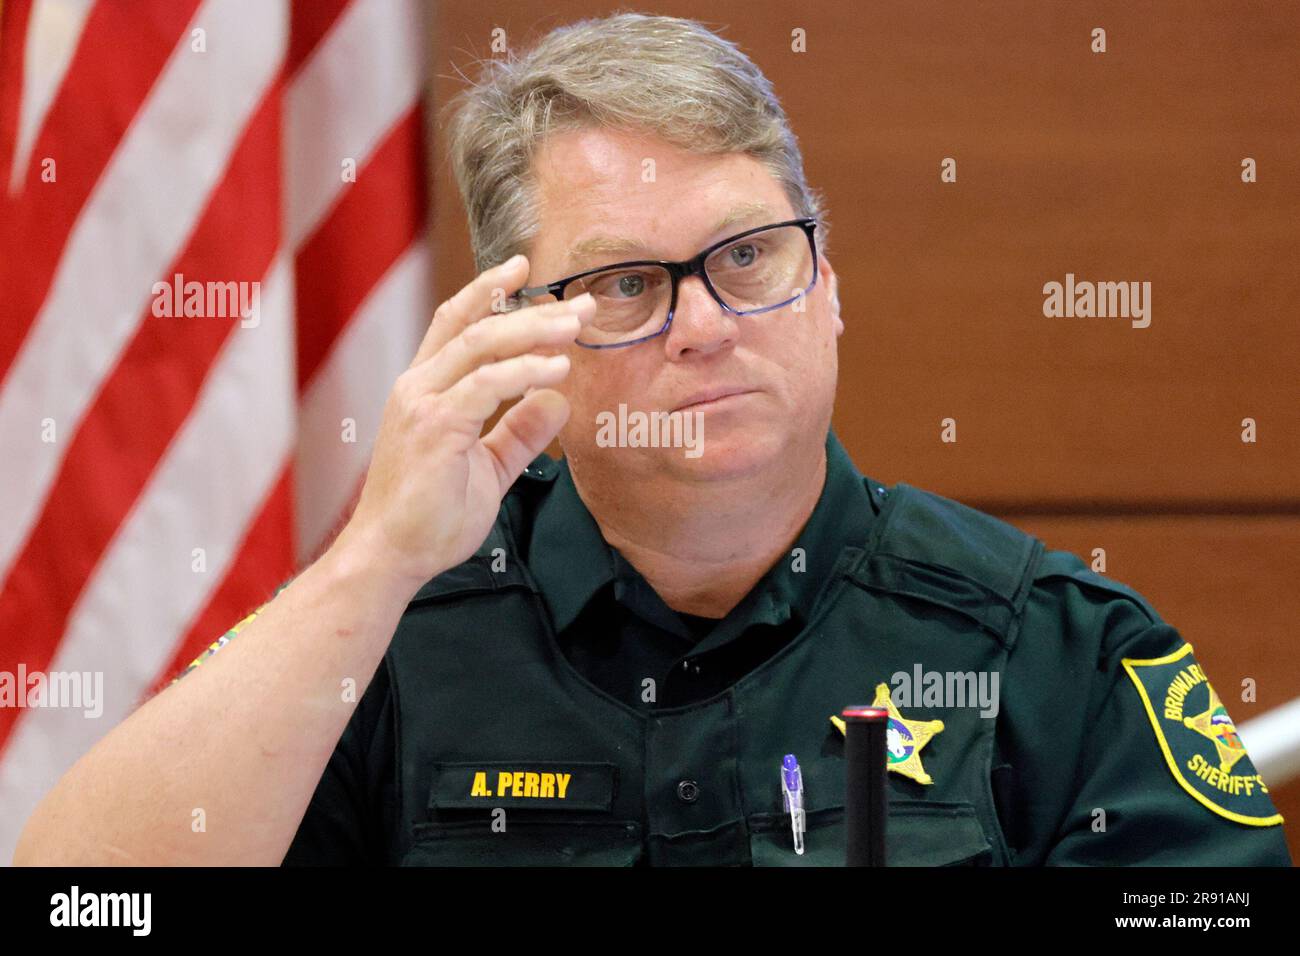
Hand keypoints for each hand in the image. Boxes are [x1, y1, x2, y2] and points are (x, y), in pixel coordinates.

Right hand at [334, 255, 594, 587]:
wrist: (391, 557)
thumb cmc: (430, 517)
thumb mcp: (487, 467)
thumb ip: (520, 432)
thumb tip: (558, 399)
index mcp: (424, 389)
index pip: (456, 324)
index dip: (489, 292)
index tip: (525, 269)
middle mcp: (418, 387)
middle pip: (476, 324)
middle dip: (532, 309)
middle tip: (581, 306)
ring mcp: (422, 404)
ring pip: (482, 344)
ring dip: (534, 331)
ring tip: (577, 327)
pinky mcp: (435, 427)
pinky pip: (487, 385)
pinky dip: (525, 371)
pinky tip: (559, 369)